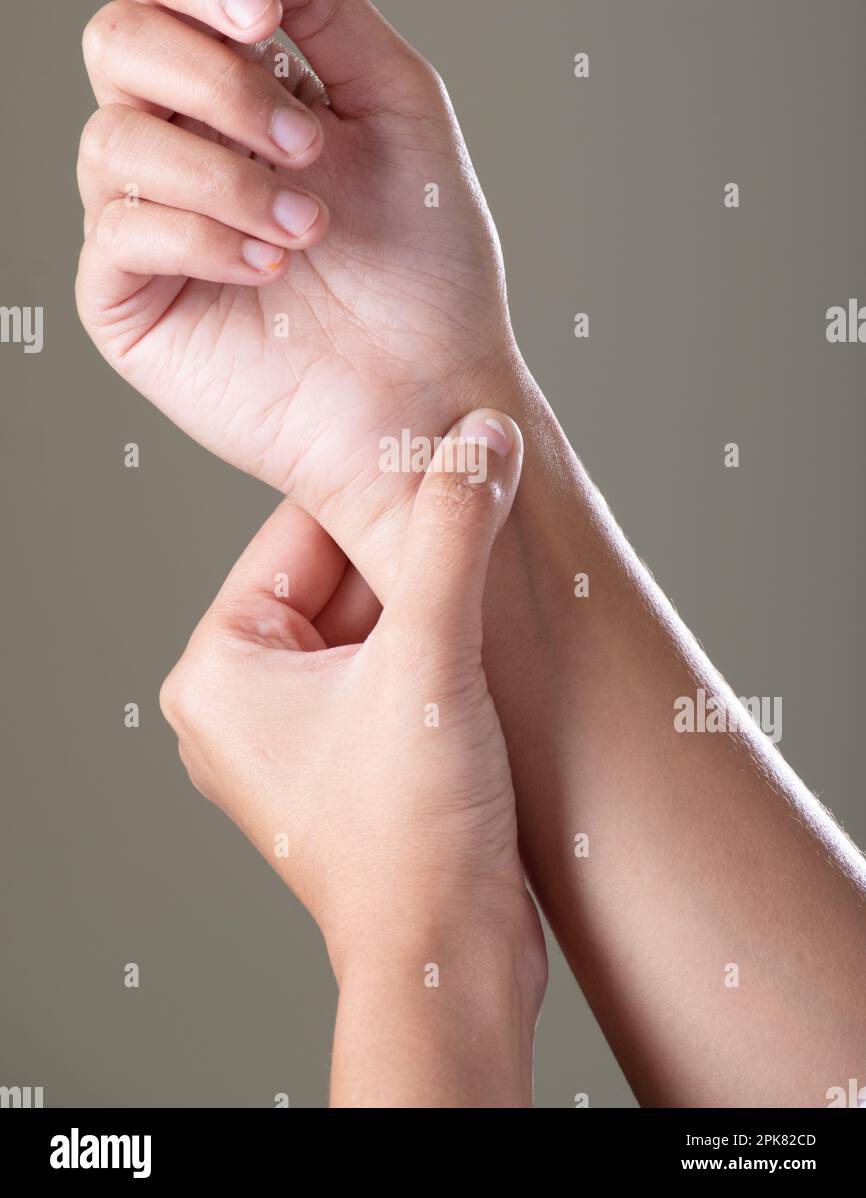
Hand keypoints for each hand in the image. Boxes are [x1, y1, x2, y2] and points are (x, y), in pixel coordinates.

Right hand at [77, 0, 519, 575]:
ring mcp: (151, 220)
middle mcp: (183, 141)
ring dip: (226, 172)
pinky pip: (118, 231)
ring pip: (113, 137)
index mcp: (238, 82)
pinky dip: (201, 235)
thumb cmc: (428, 262)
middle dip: (219, 82)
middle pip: (116, 41)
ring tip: (310, 227)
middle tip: (310, 145)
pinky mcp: (132, 300)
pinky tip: (270, 267)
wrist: (436, 390)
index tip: (268, 20)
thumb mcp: (397, 101)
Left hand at [158, 409, 544, 996]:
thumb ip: (453, 534)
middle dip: (414, 550)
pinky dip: (441, 648)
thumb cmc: (411, 832)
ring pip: (372, 624)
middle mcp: (242, 701)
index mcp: (219, 668)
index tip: (444, 449)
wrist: (453, 958)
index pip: (299, 535)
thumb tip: (482, 437)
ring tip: (499, 570)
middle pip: (339, 578)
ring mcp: (295, 738)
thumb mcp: (432, 656)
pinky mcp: (349, 764)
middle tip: (485, 503)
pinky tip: (495, 632)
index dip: (378, 490)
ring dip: (437, 598)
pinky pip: (391, 671)